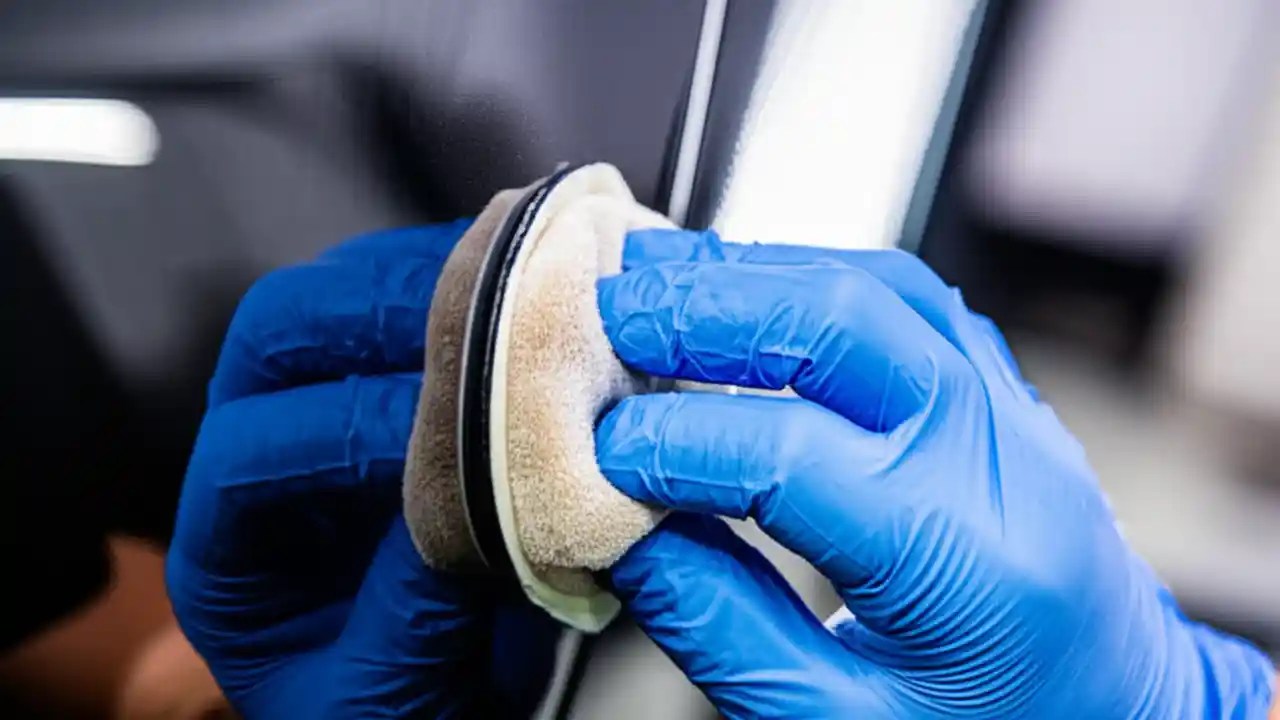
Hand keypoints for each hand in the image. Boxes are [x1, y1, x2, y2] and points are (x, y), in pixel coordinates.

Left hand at [167, 221, 558, 717]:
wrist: (446, 713)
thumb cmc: (398, 718)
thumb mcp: (387, 693)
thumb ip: (413, 602)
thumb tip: (470, 493)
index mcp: (229, 552)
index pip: (250, 452)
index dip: (348, 433)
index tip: (448, 448)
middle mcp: (263, 462)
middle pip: (274, 335)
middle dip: (369, 314)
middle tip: (469, 326)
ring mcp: (331, 412)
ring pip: (340, 296)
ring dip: (425, 282)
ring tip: (508, 294)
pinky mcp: (401, 388)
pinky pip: (414, 305)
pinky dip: (470, 287)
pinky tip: (525, 296)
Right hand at [596, 229, 1275, 718]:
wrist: (1122, 716)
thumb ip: (720, 626)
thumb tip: (622, 535)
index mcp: (960, 564)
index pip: (785, 458)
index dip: (668, 444)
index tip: (593, 452)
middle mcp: (996, 460)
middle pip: (838, 327)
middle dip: (703, 311)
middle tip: (606, 315)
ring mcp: (1009, 409)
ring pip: (875, 284)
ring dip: (752, 271)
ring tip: (658, 274)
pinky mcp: (998, 390)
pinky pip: (908, 293)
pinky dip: (811, 271)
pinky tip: (749, 281)